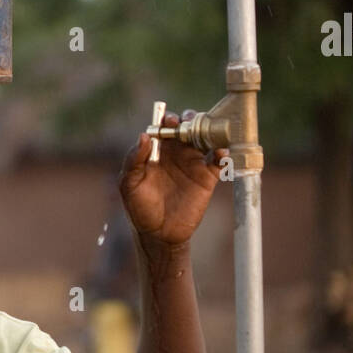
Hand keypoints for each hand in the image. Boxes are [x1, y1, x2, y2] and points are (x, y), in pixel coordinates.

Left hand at [118, 109, 227, 248]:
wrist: (158, 234)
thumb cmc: (139, 207)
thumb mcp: (129, 184)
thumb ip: (134, 160)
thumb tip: (144, 136)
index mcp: (157, 150)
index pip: (164, 127)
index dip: (167, 119)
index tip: (169, 120)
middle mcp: (177, 153)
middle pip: (187, 127)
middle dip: (190, 119)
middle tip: (188, 122)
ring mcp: (193, 164)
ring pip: (205, 138)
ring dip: (208, 130)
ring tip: (205, 131)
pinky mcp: (207, 178)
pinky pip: (218, 161)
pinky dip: (222, 154)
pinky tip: (220, 152)